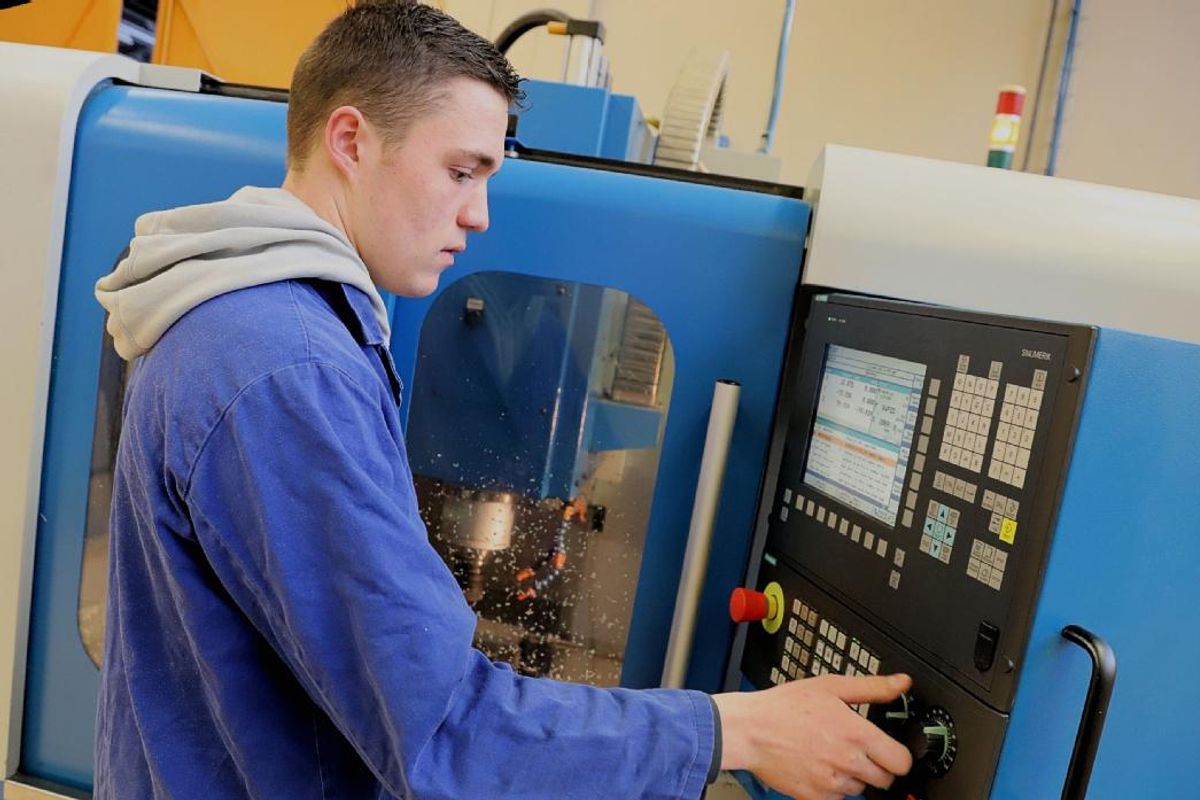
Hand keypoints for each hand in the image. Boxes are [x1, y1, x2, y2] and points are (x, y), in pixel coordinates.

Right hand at [712, 673, 913, 799]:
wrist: (750, 731)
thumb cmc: (785, 707)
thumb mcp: (830, 686)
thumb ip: (872, 688)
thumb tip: (901, 683)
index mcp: (856, 734)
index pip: (901, 761)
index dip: (899, 755)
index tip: (890, 750)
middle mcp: (848, 762)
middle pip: (885, 779)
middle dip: (877, 766)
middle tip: (858, 749)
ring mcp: (831, 783)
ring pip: (860, 789)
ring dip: (854, 776)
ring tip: (832, 754)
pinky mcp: (815, 798)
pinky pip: (837, 798)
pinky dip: (832, 786)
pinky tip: (819, 766)